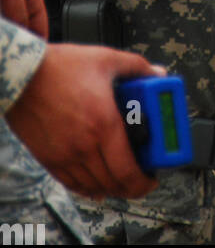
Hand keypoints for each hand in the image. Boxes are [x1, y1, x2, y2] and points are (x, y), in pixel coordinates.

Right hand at [6, 45, 164, 199]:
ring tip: (121, 178)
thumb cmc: (62, 66)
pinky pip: (71, 184)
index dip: (144, 182)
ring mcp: (65, 155)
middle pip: (113, 183)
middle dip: (131, 186)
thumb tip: (159, 74)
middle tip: (141, 179)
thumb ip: (138, 67)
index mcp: (104, 124)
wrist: (23, 75)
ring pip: (93, 187)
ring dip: (110, 187)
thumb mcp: (107, 59)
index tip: (152, 178)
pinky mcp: (48, 158)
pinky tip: (95, 184)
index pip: (128, 170)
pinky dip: (87, 188)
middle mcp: (84, 146)